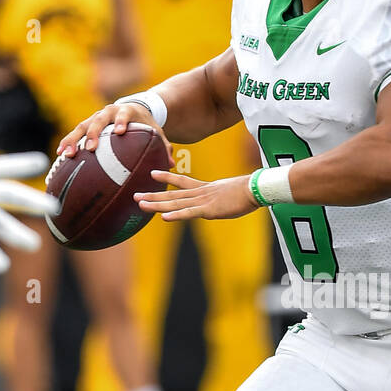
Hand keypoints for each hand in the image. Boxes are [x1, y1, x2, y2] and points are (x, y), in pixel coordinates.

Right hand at [55, 99, 172, 164]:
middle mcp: (108, 112)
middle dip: (93, 134)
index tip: (120, 131)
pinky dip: (67, 144)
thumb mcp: (157, 132)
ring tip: (66, 155)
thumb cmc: (147, 125)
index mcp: (127, 111)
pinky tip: (60, 157)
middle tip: (90, 148)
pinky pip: (75, 135)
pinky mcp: (86, 125)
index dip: (121, 121)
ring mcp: (95, 118)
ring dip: (73, 140)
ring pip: (81, 127)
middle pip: (98, 121)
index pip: (124, 114)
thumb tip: (172, 165)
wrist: (134, 109)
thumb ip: (163, 146)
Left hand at [134, 170, 259, 222]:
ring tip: (140, 204)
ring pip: (175, 203)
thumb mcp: (231, 192)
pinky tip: (163, 217)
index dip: (167, 177)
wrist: (255, 188)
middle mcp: (201, 193)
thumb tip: (220, 202)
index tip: (152, 174)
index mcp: (206, 188)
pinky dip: (176, 215)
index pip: (182, 181)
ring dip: (156, 205)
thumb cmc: (249, 191)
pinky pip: (189, 213)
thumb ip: (221, 197)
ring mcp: (203, 201)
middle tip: (135, 196)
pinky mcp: (209, 210)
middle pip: (172, 195)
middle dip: (153, 196)